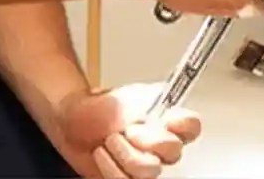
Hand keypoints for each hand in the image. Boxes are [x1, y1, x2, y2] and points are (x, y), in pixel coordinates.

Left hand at [59, 83, 201, 178]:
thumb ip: (152, 99)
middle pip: (173, 152)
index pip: (192, 126)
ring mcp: (146, 165)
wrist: (71, 122)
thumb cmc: (98, 107)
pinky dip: (110, 166)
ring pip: (150, 171)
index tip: (167, 119)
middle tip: (128, 129)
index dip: (182, 126)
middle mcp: (160, 146)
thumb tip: (171, 93)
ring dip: (124, 153)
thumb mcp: (126, 96)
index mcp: (165, 121)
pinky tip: (102, 154)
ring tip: (109, 140)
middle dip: (147, 139)